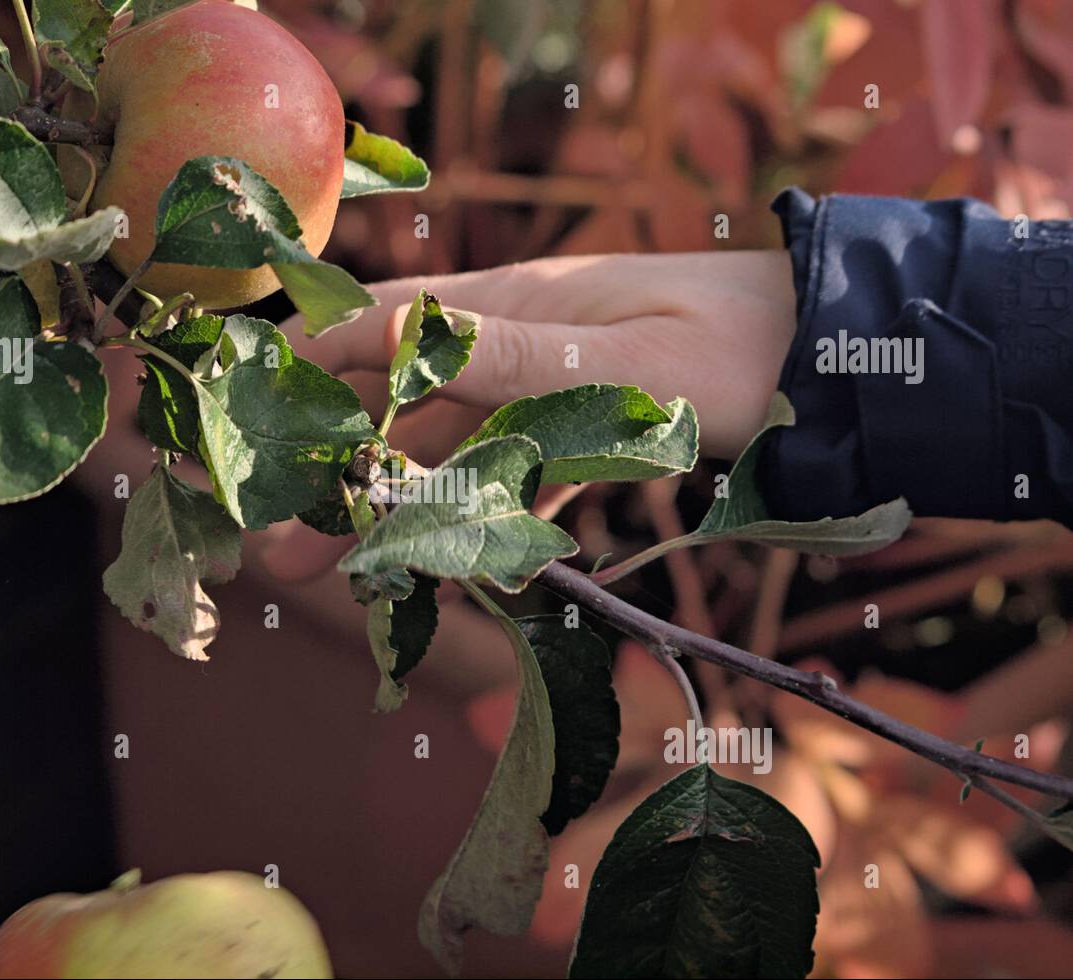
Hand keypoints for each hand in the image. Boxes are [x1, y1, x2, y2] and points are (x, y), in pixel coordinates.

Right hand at [261, 249, 797, 580]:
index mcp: (516, 307)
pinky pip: (509, 477)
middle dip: (339, 472)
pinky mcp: (578, 433)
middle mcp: (516, 345)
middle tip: (279, 543)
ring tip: (340, 571)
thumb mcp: (626, 360)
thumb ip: (518, 361)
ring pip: (448, 452)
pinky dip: (474, 521)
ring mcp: (545, 391)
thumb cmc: (737, 346)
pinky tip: (444, 567)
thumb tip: (405, 346)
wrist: (826, 358)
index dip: (313, 367)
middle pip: (402, 407)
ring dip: (394, 509)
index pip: (388, 325)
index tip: (253, 420)